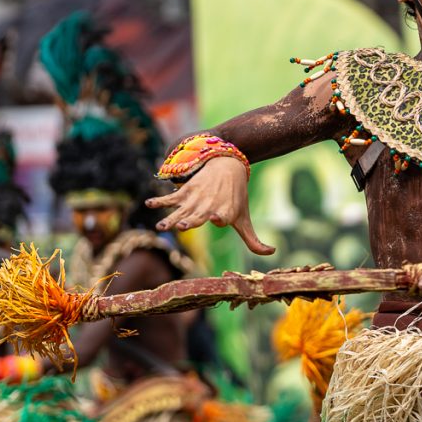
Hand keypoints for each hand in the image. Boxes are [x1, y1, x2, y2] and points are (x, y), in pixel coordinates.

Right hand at [146, 156, 274, 254]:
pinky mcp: (187, 191)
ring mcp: (197, 198)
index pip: (223, 217)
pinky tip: (149, 204)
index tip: (215, 217)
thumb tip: (273, 253)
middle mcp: (210, 206)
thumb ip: (253, 240)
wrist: (228, 167)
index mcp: (225, 213)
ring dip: (170, 217)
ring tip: (160, 226)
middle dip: (190, 220)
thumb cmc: (237, 199)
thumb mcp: (244, 219)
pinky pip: (172, 198)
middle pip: (198, 216)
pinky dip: (160, 201)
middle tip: (182, 226)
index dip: (219, 217)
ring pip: (182, 210)